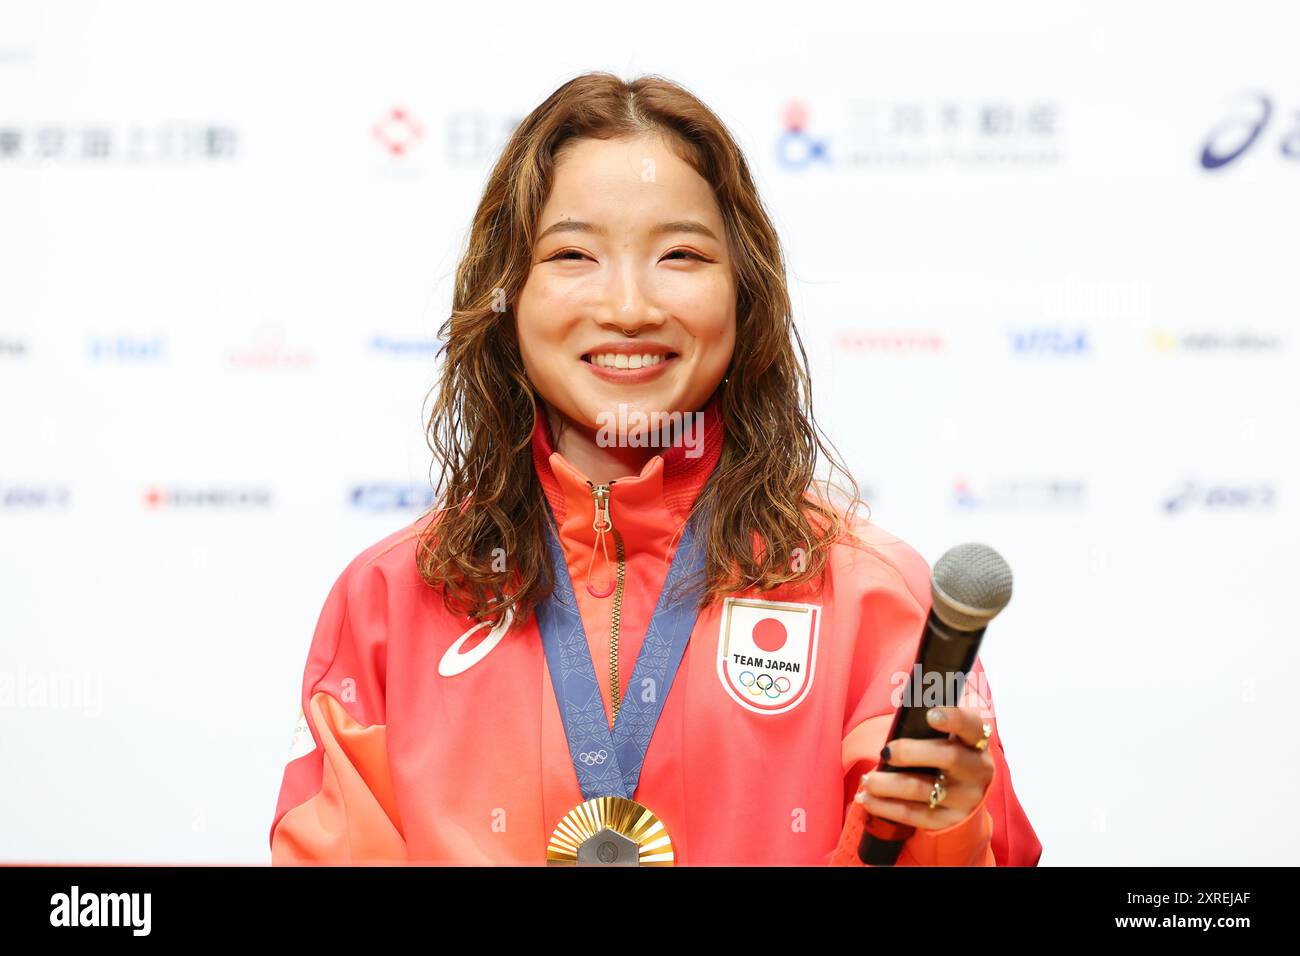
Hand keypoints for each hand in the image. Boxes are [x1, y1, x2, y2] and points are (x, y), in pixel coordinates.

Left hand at [854, 706, 994, 830]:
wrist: (966, 799)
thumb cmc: (947, 756)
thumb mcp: (949, 738)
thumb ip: (930, 722)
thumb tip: (905, 699)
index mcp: (976, 743)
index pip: (971, 726)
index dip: (954, 719)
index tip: (931, 714)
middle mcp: (976, 770)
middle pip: (948, 758)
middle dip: (911, 752)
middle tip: (885, 751)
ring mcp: (964, 798)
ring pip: (922, 789)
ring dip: (888, 784)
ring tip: (867, 780)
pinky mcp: (948, 821)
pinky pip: (913, 814)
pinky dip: (886, 807)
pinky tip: (866, 798)